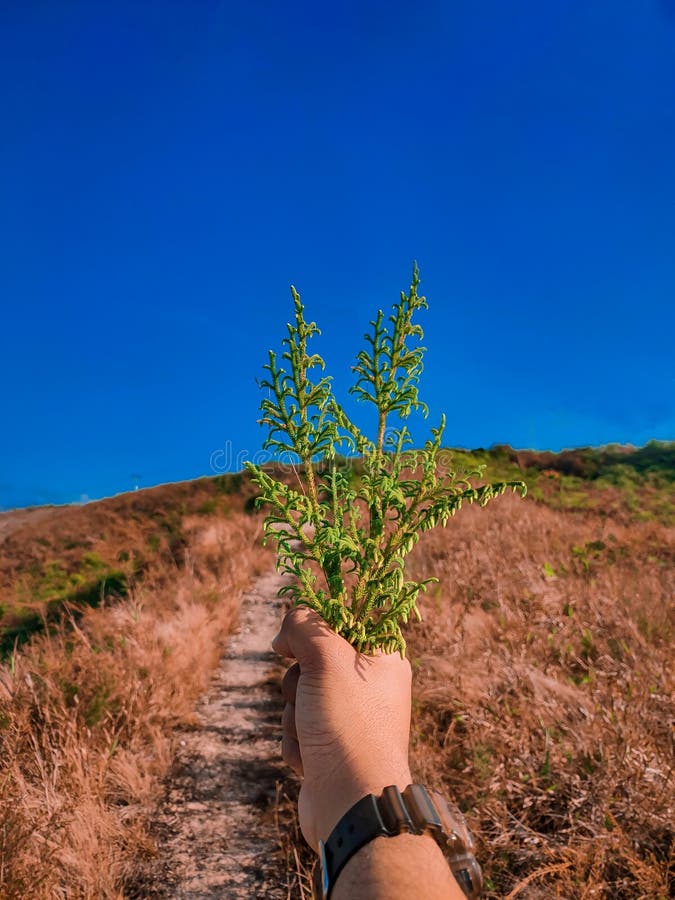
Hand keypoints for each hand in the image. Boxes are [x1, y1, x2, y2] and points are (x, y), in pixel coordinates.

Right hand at [272, 607, 412, 851]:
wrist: (351, 803)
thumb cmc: (348, 724)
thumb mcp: (326, 657)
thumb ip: (303, 627)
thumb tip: (283, 635)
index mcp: (383, 659)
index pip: (344, 624)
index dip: (315, 631)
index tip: (297, 641)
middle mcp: (370, 687)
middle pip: (313, 661)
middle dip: (298, 680)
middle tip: (308, 694)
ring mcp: (350, 719)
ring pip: (299, 695)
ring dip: (294, 714)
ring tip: (312, 734)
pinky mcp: (330, 748)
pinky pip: (298, 728)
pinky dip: (296, 741)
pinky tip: (309, 759)